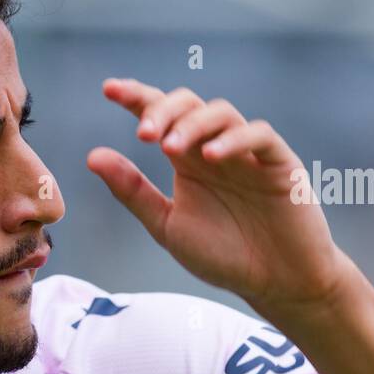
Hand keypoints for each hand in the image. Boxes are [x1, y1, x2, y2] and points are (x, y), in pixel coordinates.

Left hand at [87, 79, 355, 319]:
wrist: (275, 283)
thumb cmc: (223, 254)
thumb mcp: (167, 225)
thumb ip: (133, 192)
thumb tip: (92, 157)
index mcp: (187, 160)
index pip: (161, 116)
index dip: (136, 97)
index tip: (108, 90)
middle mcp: (216, 148)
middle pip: (188, 105)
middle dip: (162, 110)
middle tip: (143, 135)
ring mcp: (249, 153)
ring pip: (222, 113)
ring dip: (193, 124)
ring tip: (170, 148)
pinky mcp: (280, 164)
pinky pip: (260, 136)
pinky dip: (235, 139)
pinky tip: (211, 156)